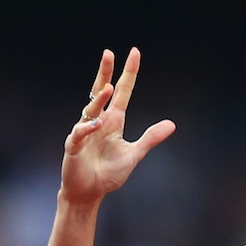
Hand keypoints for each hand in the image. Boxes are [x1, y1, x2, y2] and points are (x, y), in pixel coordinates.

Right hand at [61, 47, 175, 202]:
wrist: (89, 192)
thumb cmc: (109, 173)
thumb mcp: (134, 154)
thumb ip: (150, 138)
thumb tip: (172, 124)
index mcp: (114, 121)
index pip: (123, 93)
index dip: (128, 74)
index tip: (134, 53)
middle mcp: (98, 122)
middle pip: (100, 92)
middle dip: (105, 72)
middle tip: (109, 53)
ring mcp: (84, 132)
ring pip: (91, 110)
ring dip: (99, 100)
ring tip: (109, 88)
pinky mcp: (74, 146)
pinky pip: (79, 133)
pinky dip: (87, 128)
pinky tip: (96, 124)